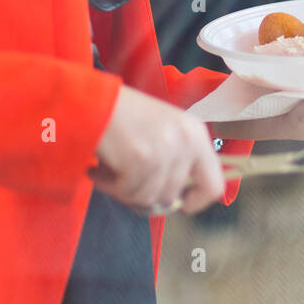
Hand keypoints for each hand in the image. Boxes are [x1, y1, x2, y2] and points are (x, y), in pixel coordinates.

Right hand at [92, 85, 223, 216]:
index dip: (196, 202)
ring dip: (124, 189)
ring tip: (110, 168)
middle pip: (173, 196)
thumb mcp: (163, 130)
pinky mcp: (141, 158)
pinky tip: (99, 168)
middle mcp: (187, 140)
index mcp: (196, 134)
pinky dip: (109, 185)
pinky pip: (128, 192)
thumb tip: (176, 201)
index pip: (214, 185)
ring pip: (148, 197)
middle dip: (145, 194)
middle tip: (125, 180)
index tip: (178, 205)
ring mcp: (165, 149)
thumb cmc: (122, 115)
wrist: (89, 98)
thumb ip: (176, 161)